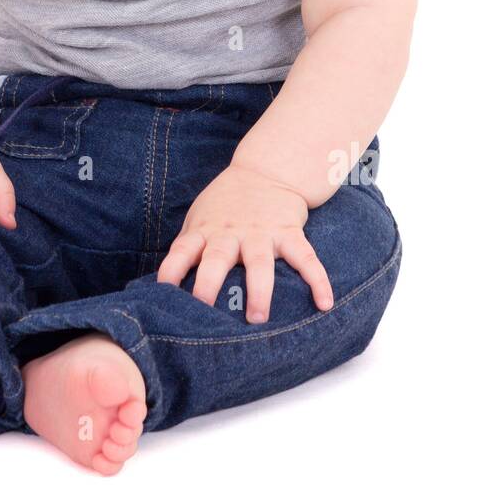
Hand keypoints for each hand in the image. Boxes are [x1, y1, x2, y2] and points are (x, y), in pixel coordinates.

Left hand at [156, 163, 333, 322]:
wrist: (266, 170)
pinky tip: (324, 304)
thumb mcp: (200, 218)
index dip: (170, 271)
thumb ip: (189, 247)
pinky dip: (317, 281)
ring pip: (259, 263)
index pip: (181, 251)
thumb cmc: (226, 204)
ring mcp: (261, 232)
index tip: (163, 293)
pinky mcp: (289, 232)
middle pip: (217, 259)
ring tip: (257, 318)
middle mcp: (230, 233)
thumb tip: (169, 286)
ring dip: (259, 290)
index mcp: (205, 230)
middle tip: (206, 311)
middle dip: (209, 284)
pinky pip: (305, 258)